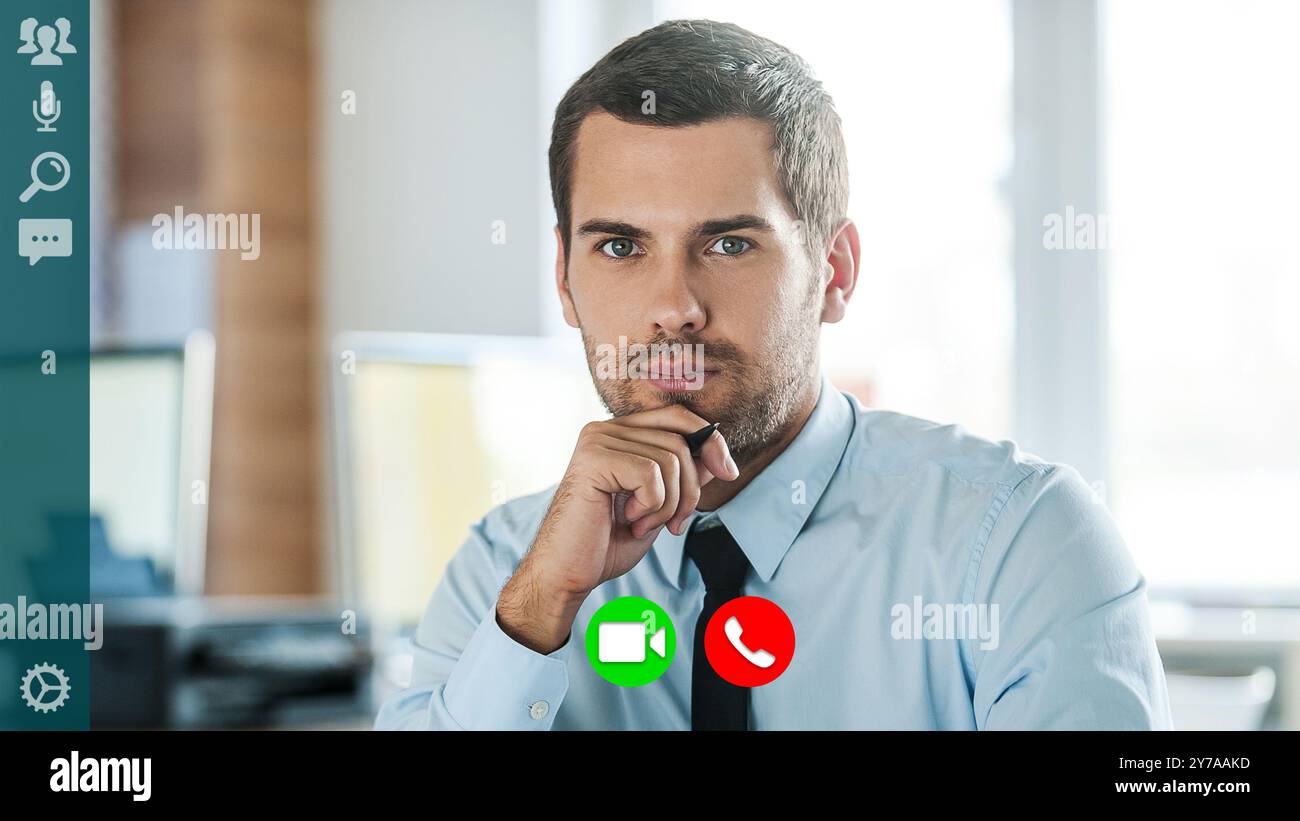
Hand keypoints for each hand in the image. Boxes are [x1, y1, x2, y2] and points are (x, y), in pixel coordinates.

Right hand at [497, 405, 738, 652]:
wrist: (567, 574)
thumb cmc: (606, 544)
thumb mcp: (659, 507)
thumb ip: (683, 478)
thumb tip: (716, 458)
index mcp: (619, 434)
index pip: (677, 417)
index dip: (710, 441)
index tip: (729, 473)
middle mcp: (605, 429)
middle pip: (679, 441)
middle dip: (690, 489)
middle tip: (674, 525)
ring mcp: (596, 440)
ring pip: (670, 459)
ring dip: (669, 504)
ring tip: (643, 525)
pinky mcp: (593, 459)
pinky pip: (651, 475)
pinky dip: (652, 507)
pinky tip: (628, 521)